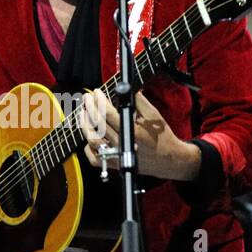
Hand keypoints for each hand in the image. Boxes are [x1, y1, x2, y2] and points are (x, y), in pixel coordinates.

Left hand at [78, 89, 199, 180]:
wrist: (168, 159)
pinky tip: (89, 135)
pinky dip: (88, 147)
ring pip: (93, 141)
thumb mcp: (154, 115)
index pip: (109, 114)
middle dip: (90, 108)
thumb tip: (126, 87)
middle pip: (98, 125)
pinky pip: (94, 158)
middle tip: (87, 98)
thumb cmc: (162, 137)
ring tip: (83, 113)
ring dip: (85, 125)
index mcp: (133, 132)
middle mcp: (123, 145)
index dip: (100, 101)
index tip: (96, 92)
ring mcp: (117, 156)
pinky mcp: (115, 164)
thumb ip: (139, 101)